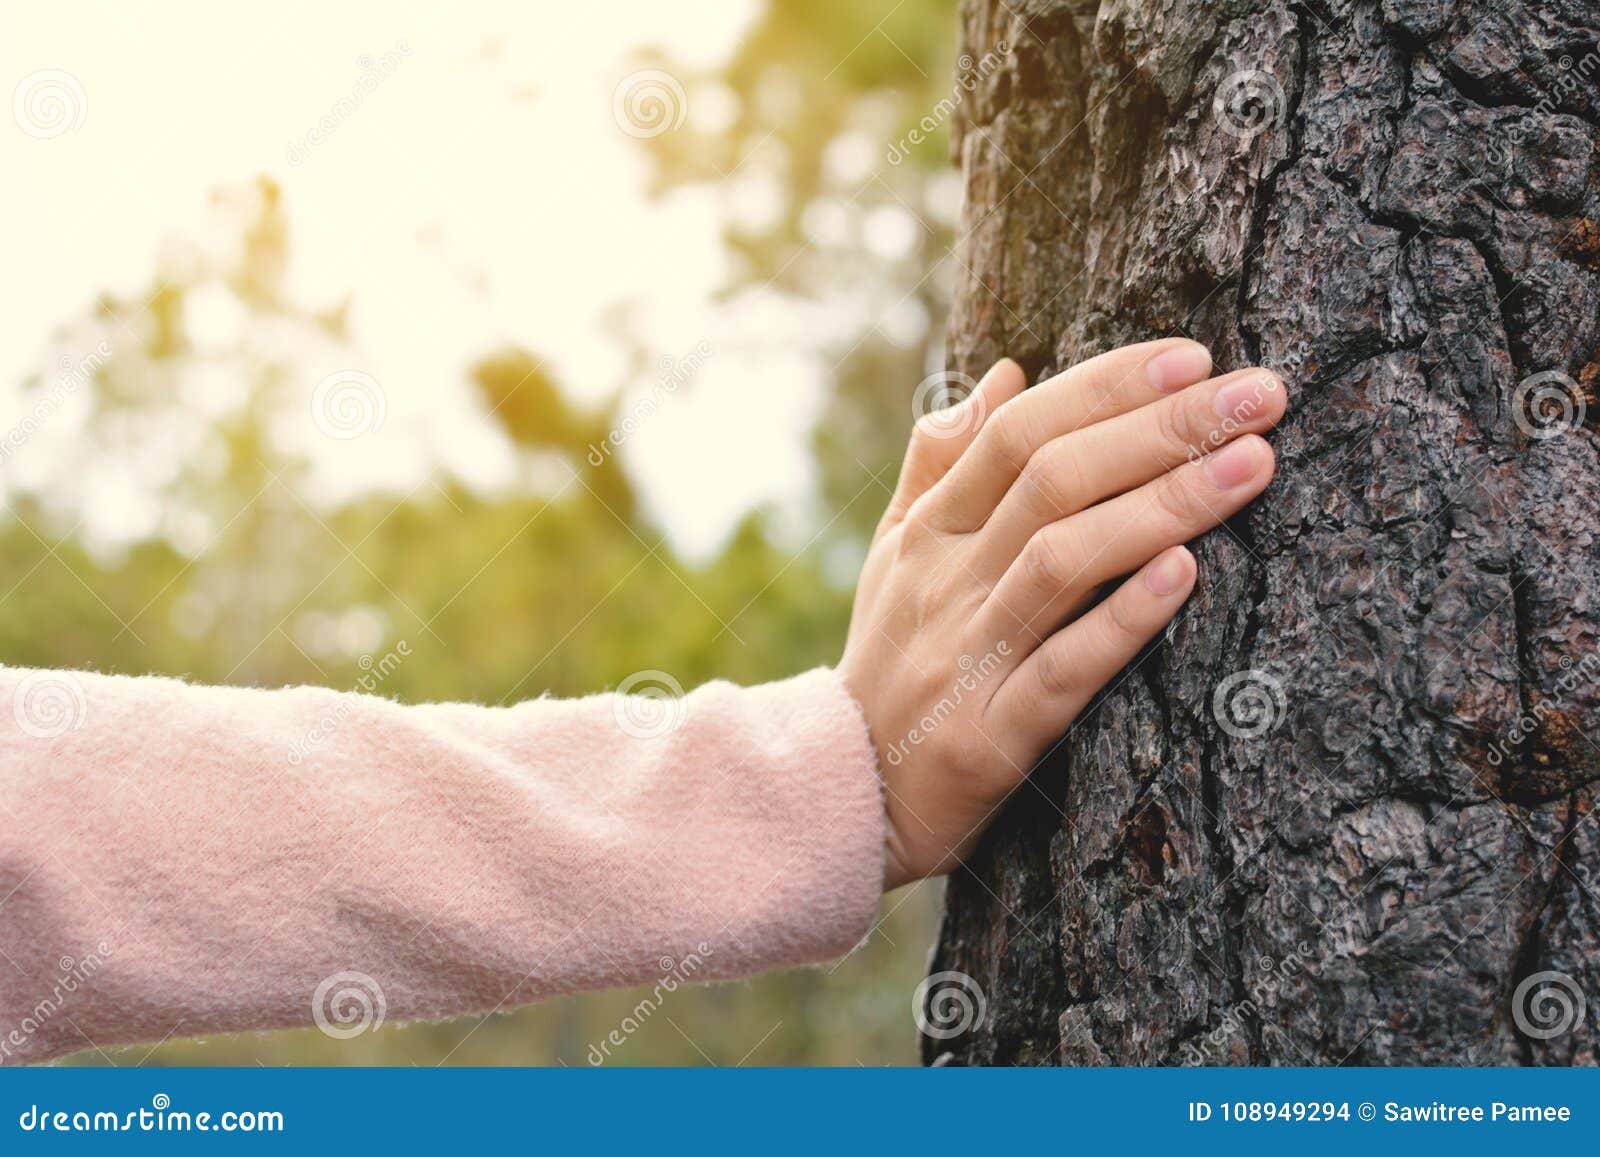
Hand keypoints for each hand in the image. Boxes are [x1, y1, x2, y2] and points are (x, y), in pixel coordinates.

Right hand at [839, 340, 1284, 889]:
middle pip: (1053, 482)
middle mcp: (946, 583)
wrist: (844, 793)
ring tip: (1251, 464)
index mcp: (930, 532)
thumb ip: (941, 460)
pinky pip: (1063, 671)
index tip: (1190, 357)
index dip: (1103, 388)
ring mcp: (968, 658)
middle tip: (1257, 394)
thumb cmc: (888, 660)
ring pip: (1065, 563)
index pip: (1016, 433)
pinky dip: (1123, 620)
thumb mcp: (894, 552)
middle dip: (1160, 428)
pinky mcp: (993, 736)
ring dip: (1162, 506)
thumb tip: (1004, 371)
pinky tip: (1185, 574)